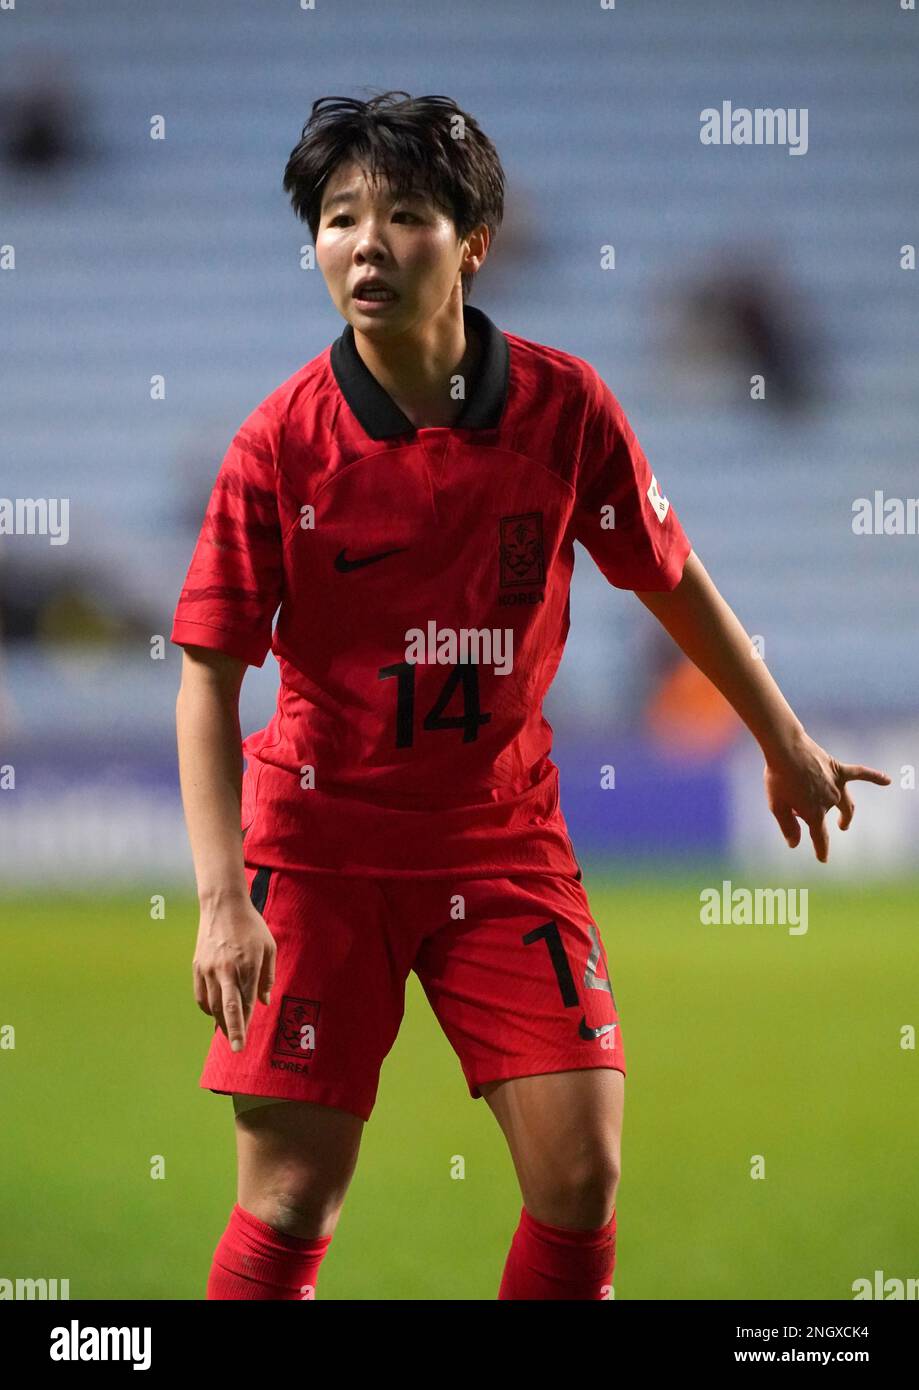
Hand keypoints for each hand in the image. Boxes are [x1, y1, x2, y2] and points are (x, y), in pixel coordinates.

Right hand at [193, 895, 275, 1051]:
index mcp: (247, 965)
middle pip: (226, 1009)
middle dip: (232, 1031)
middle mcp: (226, 970)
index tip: (243, 1045)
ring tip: (228, 1034)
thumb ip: (268, 976)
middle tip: (236, 1048)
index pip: (245, 1003)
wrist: (223, 906)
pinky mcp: (198, 966)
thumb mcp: (269, 947)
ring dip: (219, 1022)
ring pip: (212, 1005)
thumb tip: (264, 1002)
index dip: (244, 1025)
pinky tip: (215, 1013)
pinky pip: (201, 995)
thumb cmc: (251, 926)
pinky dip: (208, 1008)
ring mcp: (209, 969)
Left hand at [763, 732, 890, 861]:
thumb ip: (787, 826)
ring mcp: (836, 786)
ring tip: (845, 821)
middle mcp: (829, 802)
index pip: (820, 837)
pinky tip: (887, 780)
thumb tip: (794, 844)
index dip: (821, 849)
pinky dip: (874, 777)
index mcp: (814, 813)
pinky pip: (861, 773)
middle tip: (827, 825)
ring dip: (847, 813)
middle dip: (824, 822)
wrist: (785, 749)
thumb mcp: (777, 805)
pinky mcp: (838, 770)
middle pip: (827, 816)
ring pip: (846, 803)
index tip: (823, 859)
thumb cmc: (778, 777)